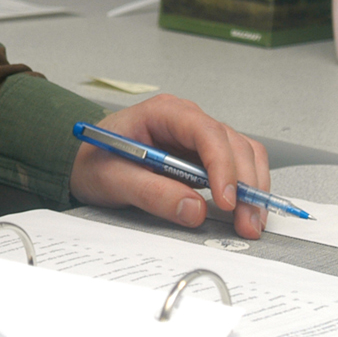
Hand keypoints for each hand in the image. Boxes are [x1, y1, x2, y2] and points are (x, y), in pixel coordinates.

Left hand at [66, 94, 270, 239]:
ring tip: (250, 223)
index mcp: (163, 113)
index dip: (222, 165)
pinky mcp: (204, 157)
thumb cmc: (94, 161)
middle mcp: (187, 120)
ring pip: (243, 154)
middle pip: (233, 144)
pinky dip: (247, 189)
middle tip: (246, 221)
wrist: (85, 163)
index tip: (226, 199)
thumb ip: (151, 193)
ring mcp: (198, 138)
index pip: (206, 132)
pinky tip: (245, 212)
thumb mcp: (113, 179)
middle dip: (245, 184)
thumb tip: (193, 209)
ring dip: (252, 188)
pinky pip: (237, 167)